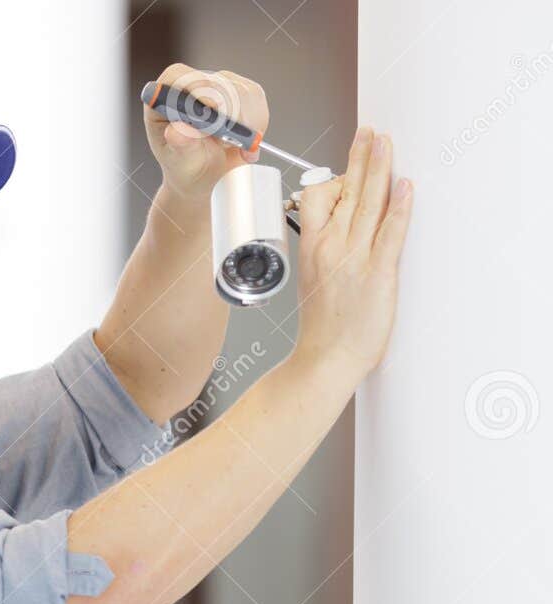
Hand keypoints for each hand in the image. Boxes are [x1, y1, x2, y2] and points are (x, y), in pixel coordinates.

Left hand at [144, 64, 268, 204]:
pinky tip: (245, 143)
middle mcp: (190, 85)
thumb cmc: (184, 166)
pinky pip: (256, 97)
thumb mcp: (179, 162)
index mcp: (164, 99)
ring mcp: (216, 84)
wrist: (202, 173)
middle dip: (228, 113)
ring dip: (244, 123)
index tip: (214, 107)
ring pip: (241, 90)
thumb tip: (178, 130)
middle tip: (226, 142)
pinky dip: (257, 123)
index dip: (196, 85)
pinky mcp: (239, 89)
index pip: (177, 76)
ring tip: (231, 147)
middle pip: (216, 82)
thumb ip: (180, 145)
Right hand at [290, 126, 413, 380]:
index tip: (346, 164)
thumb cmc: (322, 326)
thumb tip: (336, 228)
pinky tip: (404, 186)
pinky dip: (399, 207)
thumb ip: (324, 249)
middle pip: (346, 191)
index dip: (335, 177)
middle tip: (370, 132)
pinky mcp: (378, 273)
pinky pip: (390, 232)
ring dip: (378, 168)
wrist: (325, 358)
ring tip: (385, 143)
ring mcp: (354, 258)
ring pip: (368, 203)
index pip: (319, 198)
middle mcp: (331, 247)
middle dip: (360, 157)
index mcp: (312, 247)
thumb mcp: (311, 279)